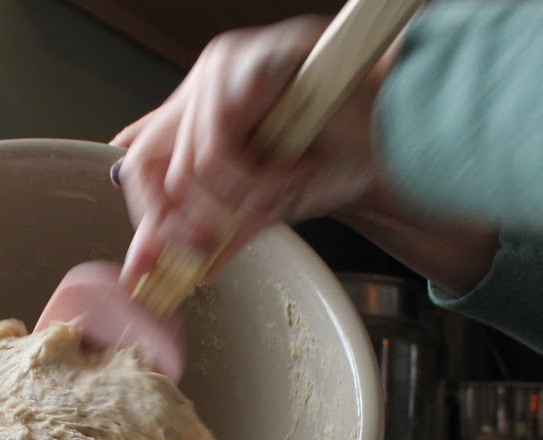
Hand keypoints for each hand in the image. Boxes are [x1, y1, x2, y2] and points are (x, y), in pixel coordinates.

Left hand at [111, 16, 388, 291]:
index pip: (143, 163)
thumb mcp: (275, 200)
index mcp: (205, 109)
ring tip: (283, 189)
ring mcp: (219, 70)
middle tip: (212, 243)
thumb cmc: (346, 149)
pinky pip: (217, 150)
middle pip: (143, 165)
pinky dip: (252, 181)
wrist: (399, 124)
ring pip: (186, 168)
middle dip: (179, 220)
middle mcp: (204, 84)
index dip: (144, 218)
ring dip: (237, 200)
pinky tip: (289, 170)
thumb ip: (231, 226)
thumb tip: (197, 268)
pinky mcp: (242, 67)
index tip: (149, 268)